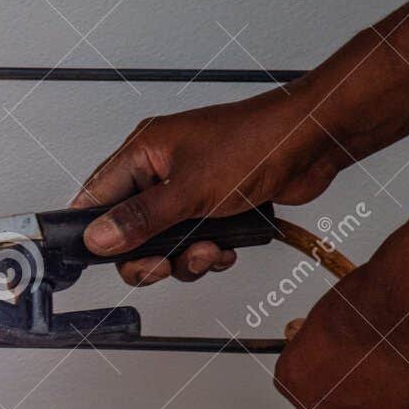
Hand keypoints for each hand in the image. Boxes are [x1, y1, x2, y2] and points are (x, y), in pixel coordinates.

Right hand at [72, 90, 341, 285]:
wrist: (313, 143)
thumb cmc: (256, 143)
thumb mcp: (190, 190)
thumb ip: (141, 218)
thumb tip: (99, 237)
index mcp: (143, 152)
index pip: (96, 197)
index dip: (95, 231)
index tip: (107, 257)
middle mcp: (160, 170)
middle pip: (129, 230)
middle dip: (150, 256)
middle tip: (165, 265)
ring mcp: (187, 189)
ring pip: (164, 243)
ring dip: (186, 257)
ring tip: (210, 250)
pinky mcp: (213, 206)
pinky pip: (194, 242)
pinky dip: (209, 252)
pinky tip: (228, 246)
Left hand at [273, 263, 408, 408]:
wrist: (400, 305)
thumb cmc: (365, 301)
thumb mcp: (327, 317)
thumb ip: (328, 342)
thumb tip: (342, 347)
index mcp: (293, 378)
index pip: (310, 389)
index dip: (334, 382)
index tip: (349, 375)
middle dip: (357, 404)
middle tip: (382, 385)